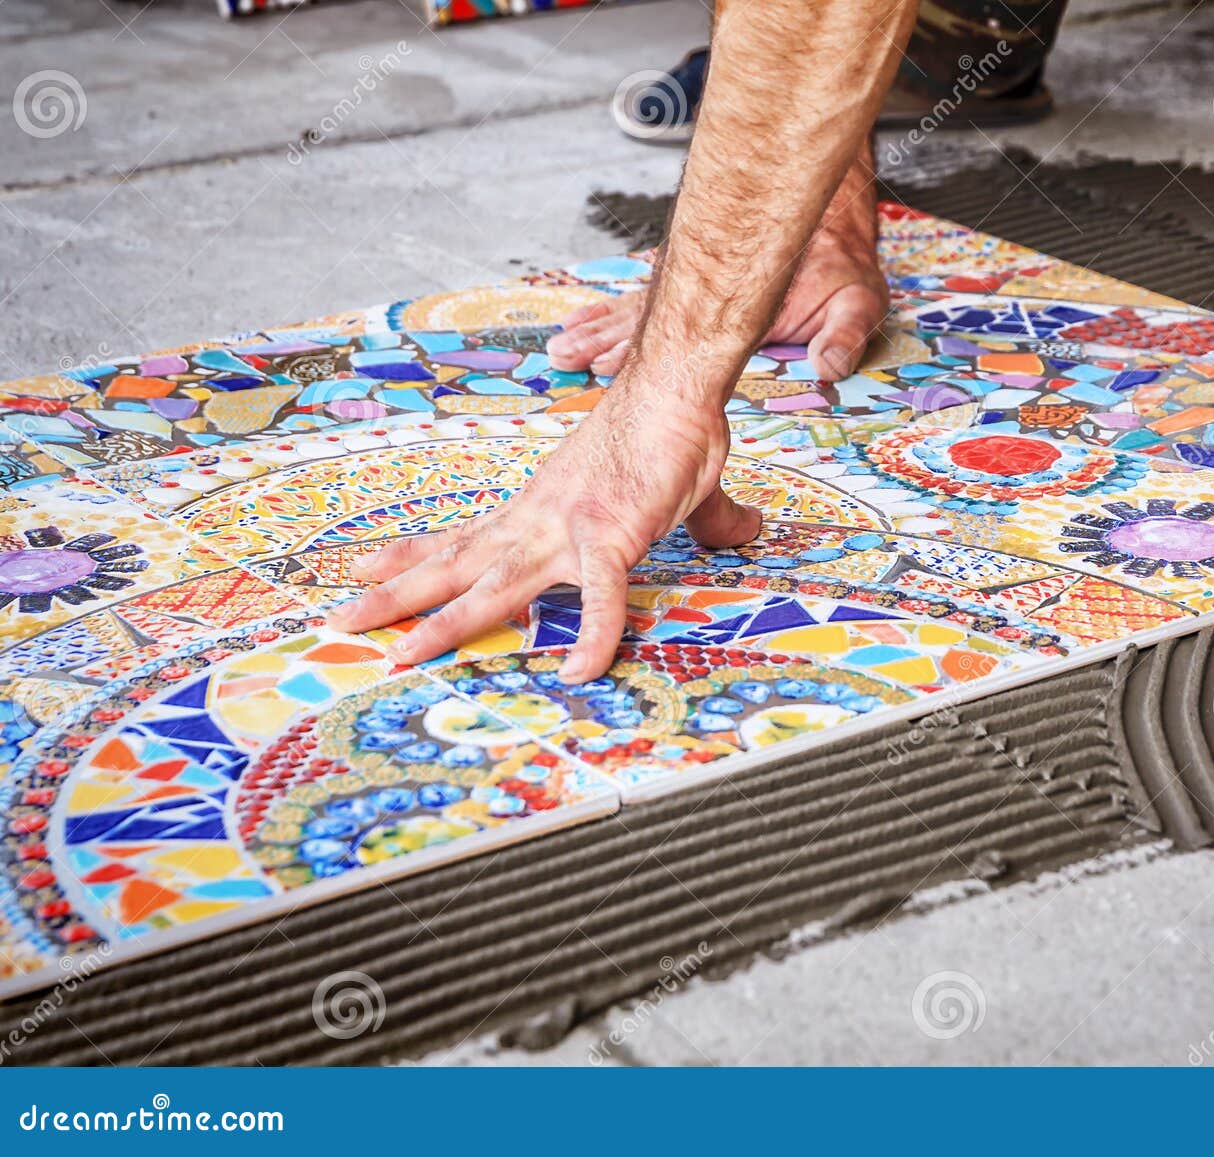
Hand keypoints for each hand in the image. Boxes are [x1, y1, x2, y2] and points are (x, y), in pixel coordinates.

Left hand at [327, 377, 760, 680]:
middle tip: (339, 624)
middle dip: (396, 598)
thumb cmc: (668, 429)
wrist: (678, 388)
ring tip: (401, 657)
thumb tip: (745, 526)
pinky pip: (603, 598)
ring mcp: (567, 530)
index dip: (412, 557)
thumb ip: (700, 519)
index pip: (464, 538)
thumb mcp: (667, 490)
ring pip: (495, 588)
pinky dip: (593, 636)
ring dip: (445, 624)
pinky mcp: (613, 537)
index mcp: (538, 509)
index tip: (366, 572)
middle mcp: (537, 522)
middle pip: (455, 567)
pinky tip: (577, 672)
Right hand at [547, 217, 888, 381]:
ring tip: (562, 345)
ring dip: (598, 326)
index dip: (645, 345)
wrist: (832, 222)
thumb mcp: (860, 301)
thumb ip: (846, 333)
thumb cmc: (845, 267)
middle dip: (602, 336)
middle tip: (563, 355)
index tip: (607, 363)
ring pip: (637, 307)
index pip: (684, 329)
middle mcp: (707, 289)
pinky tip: (585, 321)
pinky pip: (641, 300)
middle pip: (646, 314)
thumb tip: (829, 366)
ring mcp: (693, 283)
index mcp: (742, 304)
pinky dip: (610, 312)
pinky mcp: (689, 281)